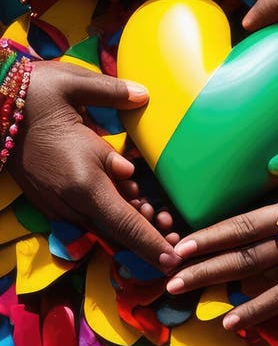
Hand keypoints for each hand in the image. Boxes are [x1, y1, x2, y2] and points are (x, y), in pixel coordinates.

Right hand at [9, 61, 177, 270]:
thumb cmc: (33, 93)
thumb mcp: (75, 85)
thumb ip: (113, 94)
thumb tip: (144, 97)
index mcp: (83, 179)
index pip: (125, 221)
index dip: (151, 242)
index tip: (172, 259)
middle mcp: (71, 200)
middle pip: (117, 232)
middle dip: (148, 236)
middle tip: (175, 228)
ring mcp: (58, 203)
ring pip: (102, 226)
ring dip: (129, 224)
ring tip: (158, 213)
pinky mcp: (50, 199)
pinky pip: (86, 216)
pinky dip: (109, 214)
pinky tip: (126, 196)